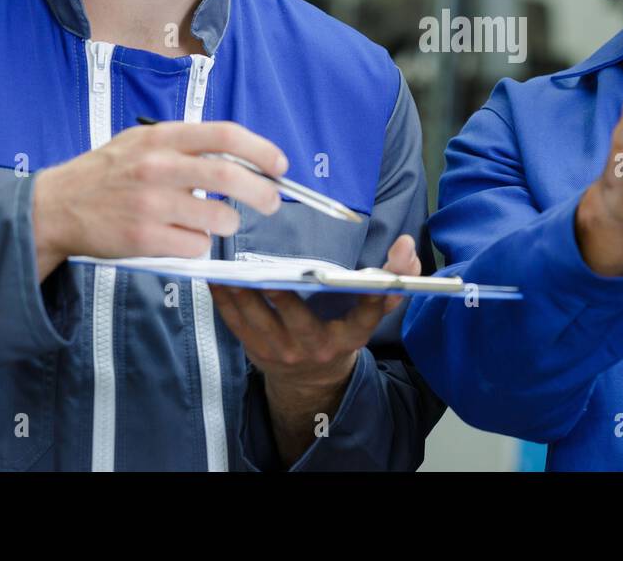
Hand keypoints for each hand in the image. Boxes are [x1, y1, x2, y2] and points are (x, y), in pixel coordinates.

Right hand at [31, 121, 287, 280]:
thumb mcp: (142, 142)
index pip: (226, 136)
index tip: (279, 165)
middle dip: (263, 193)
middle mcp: (157, 167)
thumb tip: (243, 157)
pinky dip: (200, 244)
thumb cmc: (107, 173)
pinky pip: (196, 246)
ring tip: (214, 222)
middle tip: (272, 202)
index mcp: (162, 138)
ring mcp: (150, 204)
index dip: (262, 150)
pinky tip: (182, 236)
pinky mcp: (144, 238)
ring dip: (228, 224)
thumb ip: (186, 145)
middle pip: (231, 178)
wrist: (55, 206)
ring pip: (218, 218)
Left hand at [208, 234, 421, 464]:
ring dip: (243, 293)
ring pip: (259, 320)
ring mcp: (284, 351)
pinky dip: (225, 300)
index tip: (371, 280)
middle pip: (299, 318)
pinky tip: (216, 277)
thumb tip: (406, 244)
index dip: (372, 297)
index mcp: (352, 335)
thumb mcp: (374, 309)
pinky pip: (236, 324)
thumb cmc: (344, 331)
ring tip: (230, 266)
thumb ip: (396, 277)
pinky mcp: (256, 351)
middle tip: (269, 269)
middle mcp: (317, 346)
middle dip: (283, 295)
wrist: (314, 379)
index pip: (366, 313)